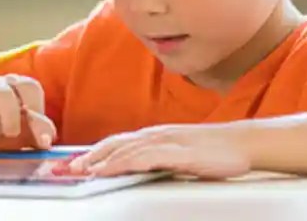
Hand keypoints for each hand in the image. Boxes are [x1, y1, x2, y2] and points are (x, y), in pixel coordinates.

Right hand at [0, 75, 56, 155]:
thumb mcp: (25, 135)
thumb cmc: (0, 134)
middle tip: (10, 134)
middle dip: (9, 117)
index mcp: (14, 88)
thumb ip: (39, 132)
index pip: (28, 86)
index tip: (32, 126)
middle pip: (3, 92)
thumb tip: (46, 140)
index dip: (34, 107)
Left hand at [69, 123, 252, 179]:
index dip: (92, 153)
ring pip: (124, 149)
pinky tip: (112, 170)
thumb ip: (156, 160)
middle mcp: (154, 135)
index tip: (72, 164)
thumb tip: (135, 171)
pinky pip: (144, 157)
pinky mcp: (177, 151)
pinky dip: (124, 163)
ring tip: (81, 171)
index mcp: (152, 136)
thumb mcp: (177, 155)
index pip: (115, 143)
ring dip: (99, 160)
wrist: (242, 142)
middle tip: (65, 170)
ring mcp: (165, 141)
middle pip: (113, 144)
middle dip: (87, 157)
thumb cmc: (213, 151)